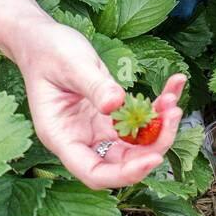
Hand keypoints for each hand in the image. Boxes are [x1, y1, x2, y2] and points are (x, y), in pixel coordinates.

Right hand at [11, 16, 185, 187]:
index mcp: (62, 137)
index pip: (94, 173)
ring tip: (172, 100)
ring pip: (136, 145)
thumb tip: (117, 103)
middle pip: (122, 163)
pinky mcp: (111, 118)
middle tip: (173, 115)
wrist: (42, 41)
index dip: (125, 174)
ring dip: (160, 128)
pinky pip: (139, 122)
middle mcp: (81, 140)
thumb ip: (94, 86)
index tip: (153, 158)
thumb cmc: (48, 52)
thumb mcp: (72, 65)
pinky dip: (158, 108)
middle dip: (153, 146)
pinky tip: (174, 86)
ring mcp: (97, 131)